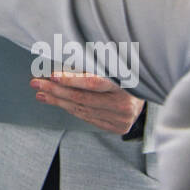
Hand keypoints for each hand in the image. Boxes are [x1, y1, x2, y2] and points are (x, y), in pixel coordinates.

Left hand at [30, 72, 145, 135]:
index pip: (94, 83)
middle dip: (56, 90)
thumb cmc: (130, 73)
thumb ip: (96, 64)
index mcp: (125, 85)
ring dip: (58, 101)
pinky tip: (57, 102)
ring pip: (82, 109)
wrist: (154, 92)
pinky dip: (70, 109)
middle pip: (83, 98)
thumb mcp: (118, 65)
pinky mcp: (118, 127)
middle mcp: (123, 105)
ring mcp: (121, 119)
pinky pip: (88, 117)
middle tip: (36, 83)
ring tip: (41, 92)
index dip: (71, 79)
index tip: (51, 75)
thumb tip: (63, 61)